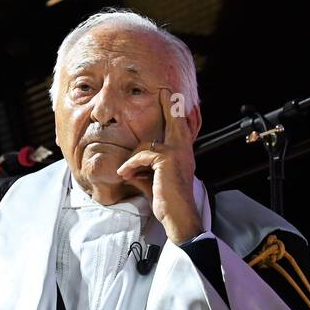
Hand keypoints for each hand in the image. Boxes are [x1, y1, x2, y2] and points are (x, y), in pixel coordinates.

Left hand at [116, 87, 202, 244]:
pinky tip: (125, 175)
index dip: (175, 113)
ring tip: (125, 174)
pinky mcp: (168, 159)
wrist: (177, 217)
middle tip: (166, 92)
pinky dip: (131, 165)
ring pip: (147, 145)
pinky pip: (142, 155)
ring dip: (132, 160)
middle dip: (170, 106)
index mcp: (182, 154)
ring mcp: (178, 153)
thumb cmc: (166, 201)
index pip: (179, 129)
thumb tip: (128, 165)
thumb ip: (143, 168)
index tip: (171, 96)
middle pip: (174, 123)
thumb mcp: (151, 181)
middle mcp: (183, 151)